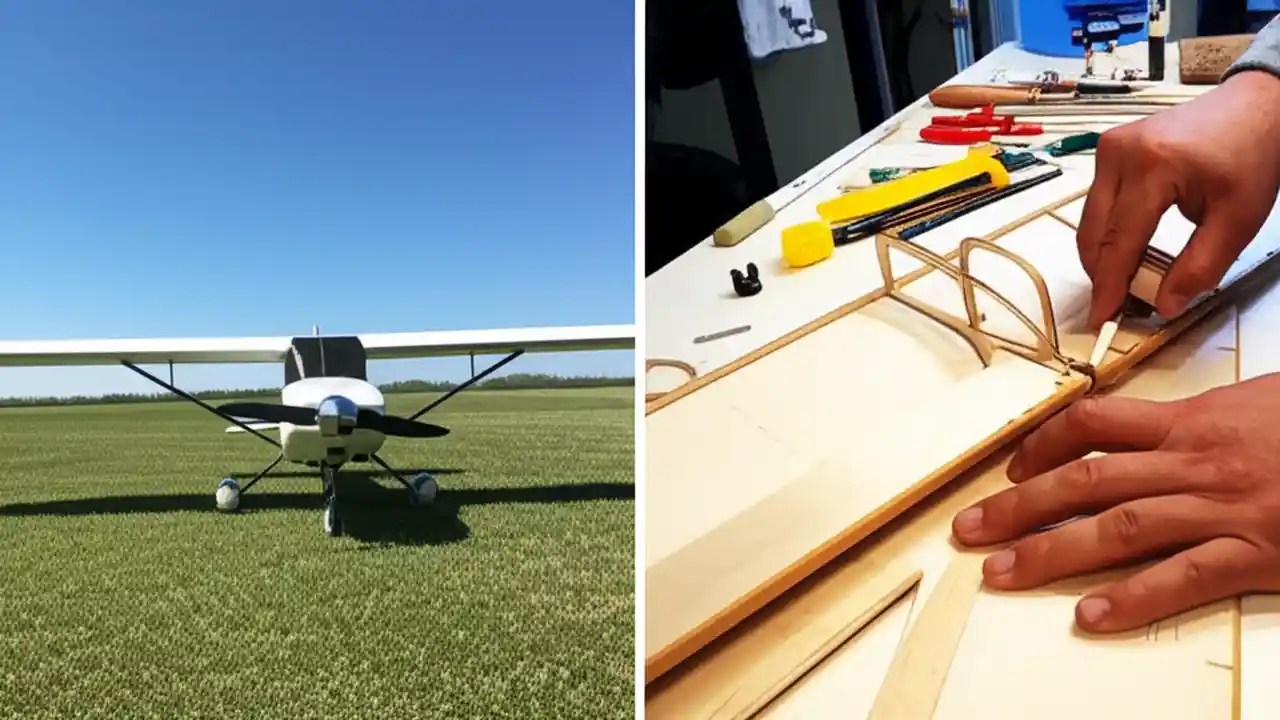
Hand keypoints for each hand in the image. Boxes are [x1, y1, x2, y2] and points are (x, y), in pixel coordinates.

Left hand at [950, 374, 1279, 631]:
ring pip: (1119, 526)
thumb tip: (1154, 426)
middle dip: (1018, 506)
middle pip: (1086, 479)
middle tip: (967, 529)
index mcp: (1191, 422)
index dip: (1042, 445)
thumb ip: (1200, 418)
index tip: (1009, 469)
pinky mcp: (1257, 552)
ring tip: (1000, 572)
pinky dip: (1136, 597)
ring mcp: (1223, 508)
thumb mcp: (1256, 403)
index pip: (1094, 424)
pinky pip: (1186, 576)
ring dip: (1051, 551)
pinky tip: (1093, 614)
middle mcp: (1194, 463)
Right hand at [1079, 70, 1279, 327]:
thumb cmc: (1249, 153)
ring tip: (1131, 278)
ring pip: (1089, 221)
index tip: (1103, 315)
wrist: (1253, 109)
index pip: (1120, 240)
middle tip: (1122, 303)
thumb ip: (1201, 267)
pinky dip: (1110, 232)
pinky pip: (1097, 204)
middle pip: (1094, 233)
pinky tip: (1131, 248)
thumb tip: (1166, 303)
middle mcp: (1121, 153)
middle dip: (1104, 274)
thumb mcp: (1238, 219)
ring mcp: (1110, 148)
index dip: (1109, 284)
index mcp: (1152, 166)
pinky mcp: (1109, 150)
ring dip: (1105, 255)